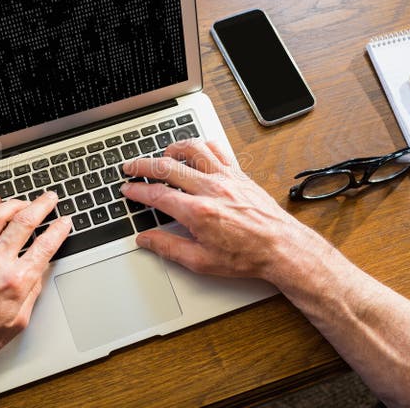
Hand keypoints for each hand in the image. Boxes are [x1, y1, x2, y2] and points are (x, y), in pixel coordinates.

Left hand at [0, 192, 70, 375]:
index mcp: (16, 281)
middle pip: (24, 221)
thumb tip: (38, 274)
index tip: (64, 222)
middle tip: (50, 198)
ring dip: (15, 202)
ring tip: (24, 200)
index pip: (45, 246)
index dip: (58, 230)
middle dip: (42, 205)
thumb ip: (31, 294)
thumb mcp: (17, 322)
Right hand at [121, 139, 321, 280]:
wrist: (281, 248)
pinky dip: (201, 147)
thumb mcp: (201, 261)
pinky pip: (217, 150)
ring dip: (172, 149)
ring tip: (162, 155)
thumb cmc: (247, 256)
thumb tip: (146, 240)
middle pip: (167, 167)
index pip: (157, 195)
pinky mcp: (239, 175)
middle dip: (143, 165)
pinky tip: (195, 152)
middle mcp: (211, 189)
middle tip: (131, 167)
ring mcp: (226, 178)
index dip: (137, 191)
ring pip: (192, 150)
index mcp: (198, 212)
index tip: (128, 189)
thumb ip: (168, 248)